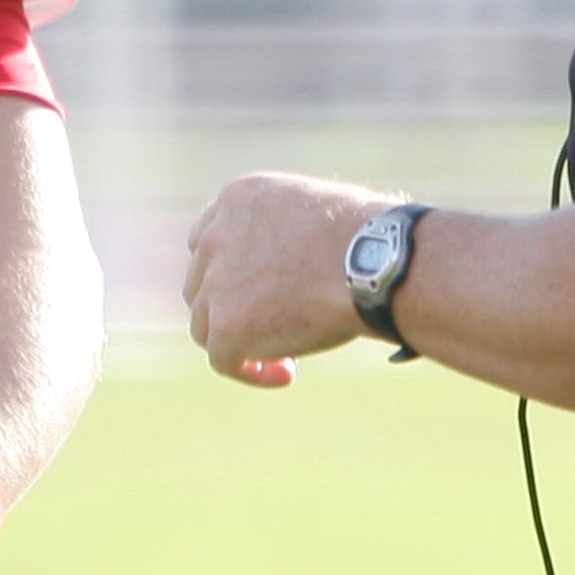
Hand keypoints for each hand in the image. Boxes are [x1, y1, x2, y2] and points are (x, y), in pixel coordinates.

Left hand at [183, 172, 393, 384]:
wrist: (373, 263)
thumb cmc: (368, 239)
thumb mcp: (314, 212)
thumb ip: (284, 232)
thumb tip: (287, 267)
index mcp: (237, 199)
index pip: (207, 242)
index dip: (227, 274)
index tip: (258, 295)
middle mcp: (216, 236)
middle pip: (202, 285)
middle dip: (232, 309)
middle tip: (278, 326)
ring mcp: (216, 282)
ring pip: (206, 325)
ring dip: (240, 341)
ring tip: (288, 356)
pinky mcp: (226, 324)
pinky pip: (223, 359)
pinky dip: (249, 371)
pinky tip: (286, 375)